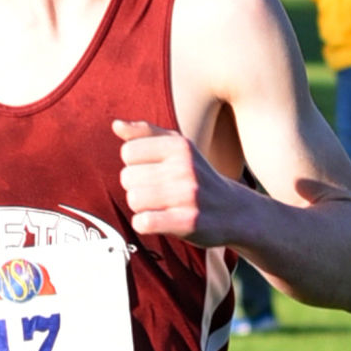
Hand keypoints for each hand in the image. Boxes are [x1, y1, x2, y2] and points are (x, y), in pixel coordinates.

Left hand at [114, 119, 234, 244]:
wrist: (233, 211)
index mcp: (180, 146)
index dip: (135, 165)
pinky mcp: (188, 222)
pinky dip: (144, 224)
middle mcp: (185, 167)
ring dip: (141, 207)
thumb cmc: (197, 177)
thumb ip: (145, 133)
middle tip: (158, 192)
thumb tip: (116, 125)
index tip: (152, 172)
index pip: (128, 151)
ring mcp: (188, 195)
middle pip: (127, 177)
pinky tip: (158, 221)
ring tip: (160, 206)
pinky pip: (143, 222)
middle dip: (136, 187)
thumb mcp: (178, 148)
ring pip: (133, 199)